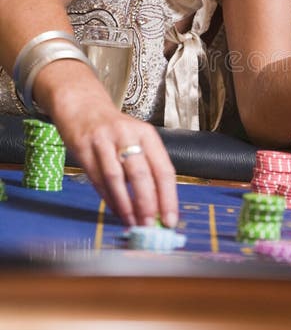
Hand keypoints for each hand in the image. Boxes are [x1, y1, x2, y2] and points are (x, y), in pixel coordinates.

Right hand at [55, 87, 177, 226]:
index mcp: (147, 134)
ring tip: (133, 222)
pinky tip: (117, 211)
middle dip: (147, 204)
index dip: (168, 197)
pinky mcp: (84, 147)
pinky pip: (98, 179)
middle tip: (150, 225)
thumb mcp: (136, 139)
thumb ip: (147, 168)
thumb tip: (158, 206)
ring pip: (117, 178)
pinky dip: (109, 199)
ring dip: (126, 205)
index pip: (163, 169)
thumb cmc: (113, 128)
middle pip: (142, 174)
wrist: (81, 105)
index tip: (170, 219)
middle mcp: (127, 135)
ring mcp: (104, 141)